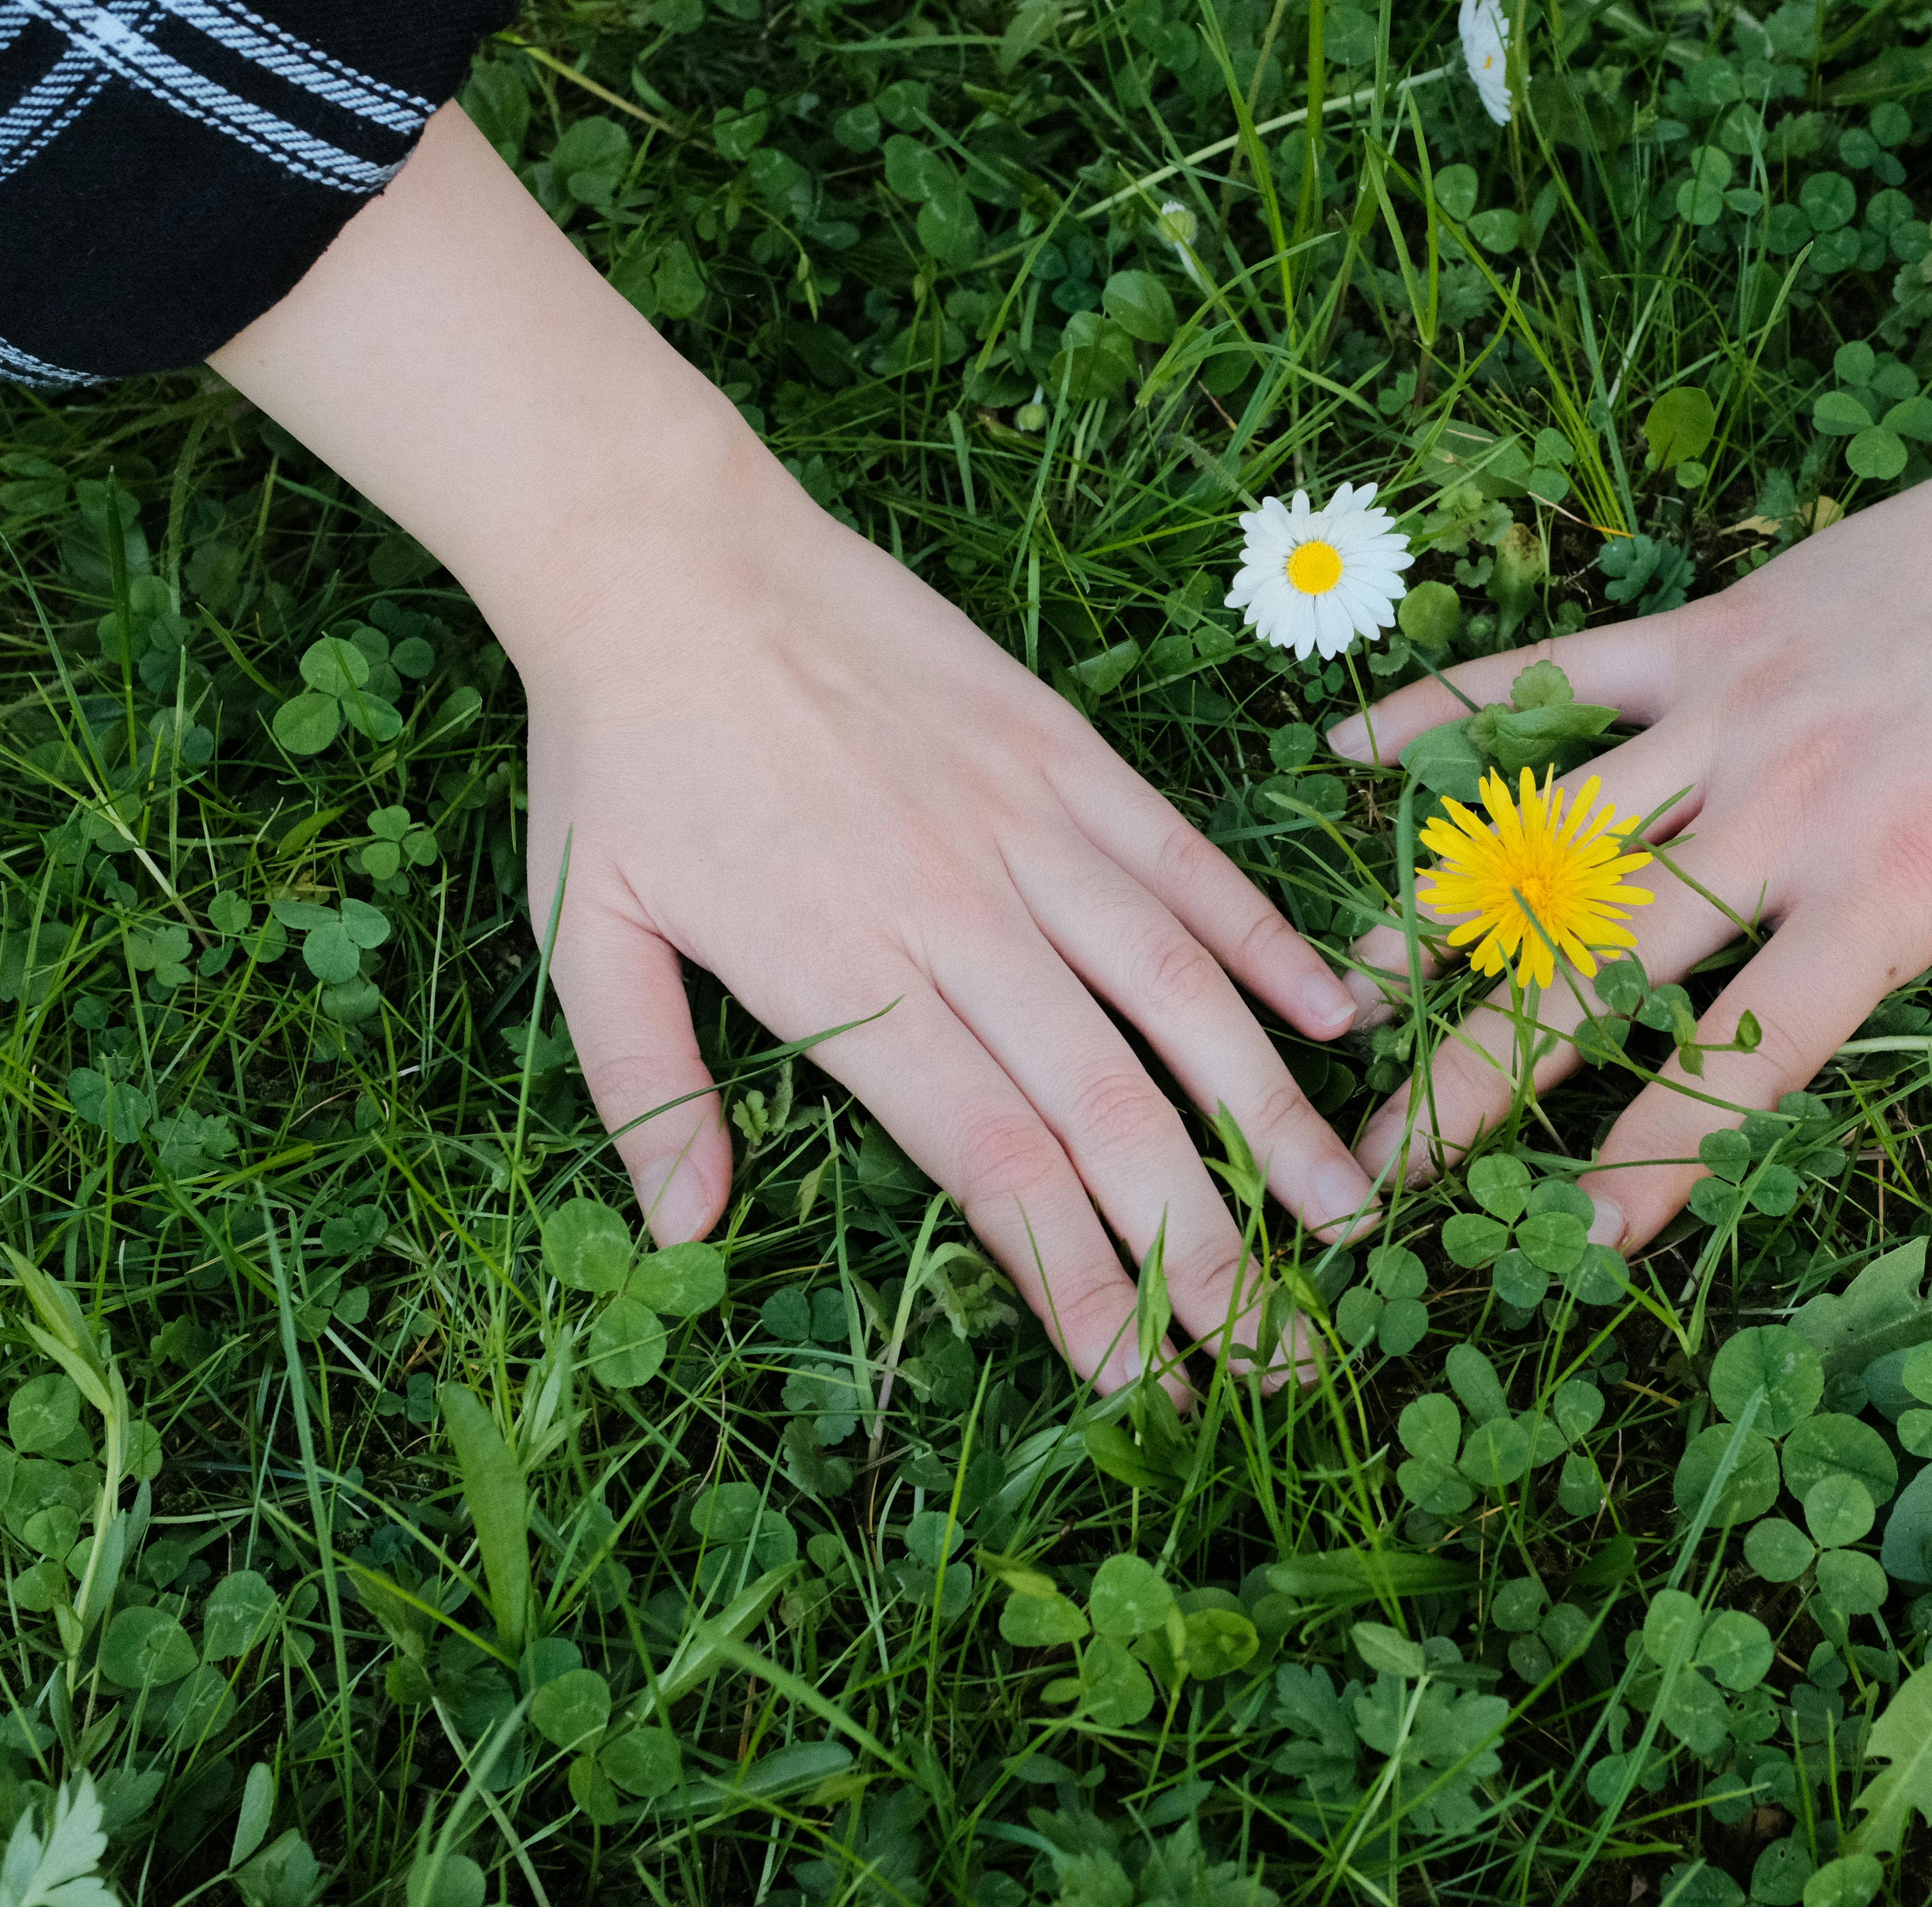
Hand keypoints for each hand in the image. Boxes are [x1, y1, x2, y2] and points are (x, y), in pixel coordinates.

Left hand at [517, 462, 1376, 1389]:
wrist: (663, 551)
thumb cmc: (620, 753)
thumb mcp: (586, 930)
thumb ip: (644, 1087)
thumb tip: (685, 1233)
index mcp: (849, 972)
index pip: (995, 1163)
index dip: (1080, 1283)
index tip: (1142, 1380)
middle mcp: (959, 911)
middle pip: (1109, 1106)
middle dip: (1203, 1243)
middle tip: (1278, 1350)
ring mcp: (1028, 825)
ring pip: (1178, 992)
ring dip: (1271, 1112)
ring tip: (1345, 1211)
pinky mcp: (1065, 751)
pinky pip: (1186, 861)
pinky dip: (1265, 940)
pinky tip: (1335, 1014)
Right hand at [1329, 343, 1931, 1243]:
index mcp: (1882, 897)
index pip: (1741, 1058)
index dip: (1655, 1161)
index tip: (1575, 1241)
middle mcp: (1777, 816)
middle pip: (1598, 967)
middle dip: (1482, 1077)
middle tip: (1387, 1166)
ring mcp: (1726, 714)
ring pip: (1549, 833)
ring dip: (1439, 917)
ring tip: (1346, 1002)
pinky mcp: (1705, 633)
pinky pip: (1551, 670)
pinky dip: (1444, 702)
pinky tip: (1342, 749)